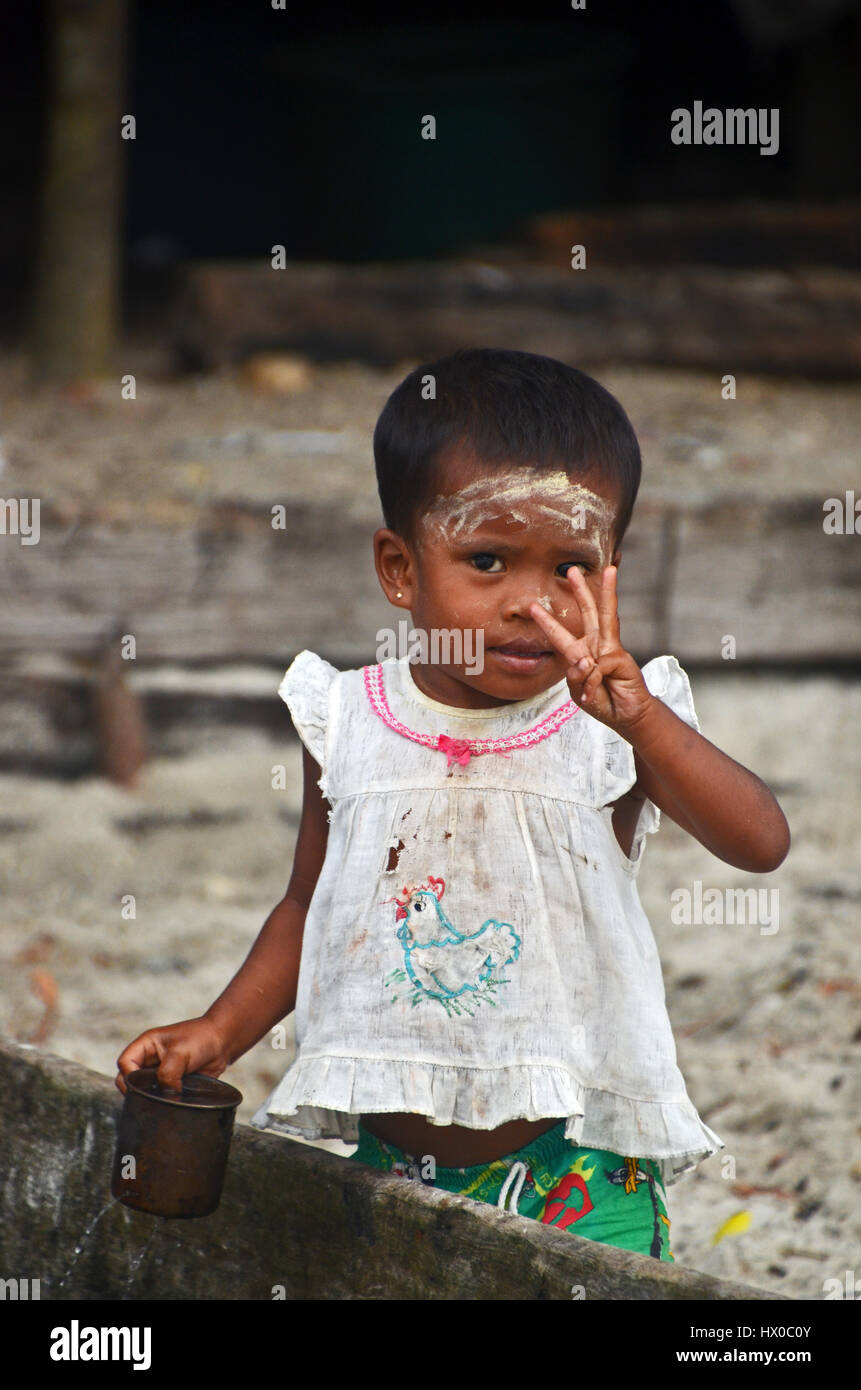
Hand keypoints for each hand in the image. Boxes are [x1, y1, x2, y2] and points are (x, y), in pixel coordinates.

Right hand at [115, 1016, 230, 1095]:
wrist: (223, 1043)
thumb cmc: (201, 1039)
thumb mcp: (180, 1053)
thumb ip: (168, 1074)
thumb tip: (166, 1098)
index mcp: (146, 1045)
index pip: (125, 1062)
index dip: (129, 1076)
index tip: (141, 1086)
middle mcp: (150, 1059)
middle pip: (130, 1079)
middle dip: (137, 1090)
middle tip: (150, 1099)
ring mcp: (160, 1072)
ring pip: (145, 1090)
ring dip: (151, 1097)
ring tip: (162, 1102)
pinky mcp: (171, 1084)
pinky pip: (161, 1096)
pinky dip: (163, 1102)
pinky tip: (171, 1105)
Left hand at [529, 566, 653, 734]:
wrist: (625, 716)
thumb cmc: (602, 702)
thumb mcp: (578, 691)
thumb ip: (577, 676)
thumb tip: (586, 660)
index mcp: (580, 653)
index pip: (560, 634)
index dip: (547, 622)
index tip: (534, 606)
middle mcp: (595, 645)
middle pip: (588, 612)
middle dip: (581, 590)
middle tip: (572, 570)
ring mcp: (609, 649)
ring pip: (607, 616)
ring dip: (609, 591)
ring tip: (611, 570)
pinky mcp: (619, 658)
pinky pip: (596, 667)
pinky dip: (591, 684)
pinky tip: (592, 695)